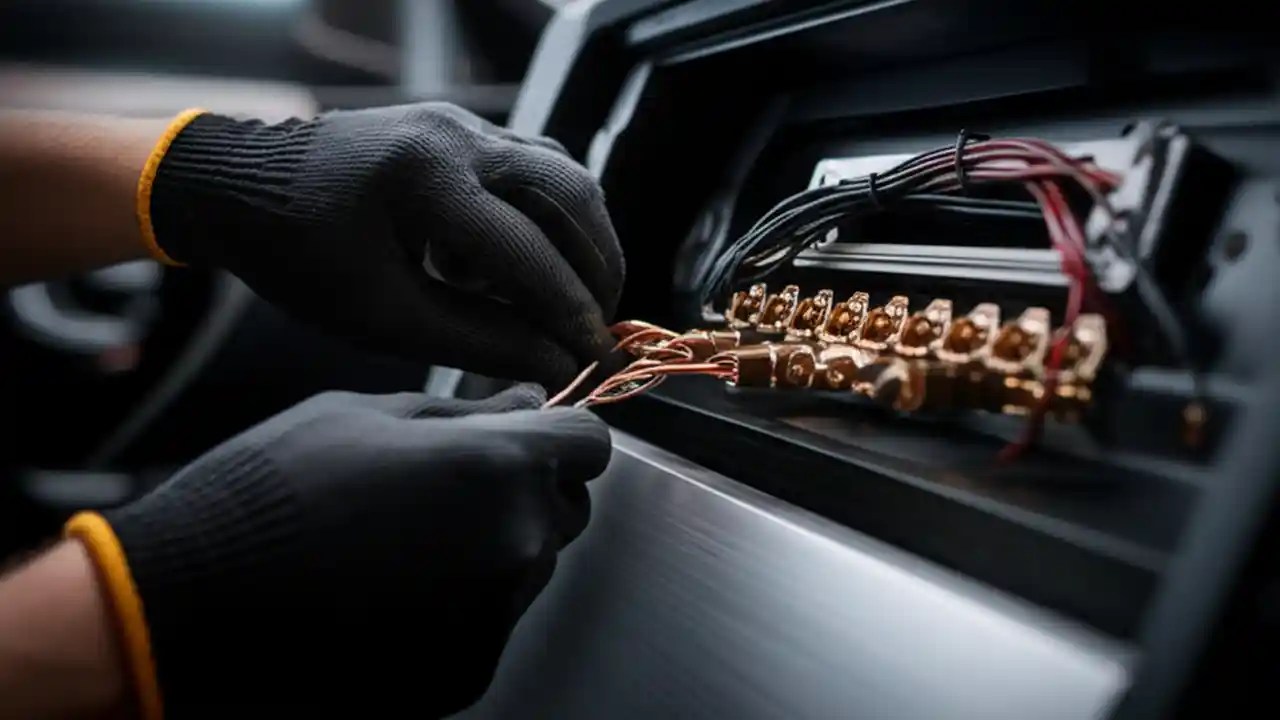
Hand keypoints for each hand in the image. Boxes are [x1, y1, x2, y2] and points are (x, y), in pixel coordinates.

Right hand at [67, 385, 611, 716]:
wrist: (194, 597)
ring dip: (493, 546)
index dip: (560, 431)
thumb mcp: (367, 415)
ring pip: (529, 565)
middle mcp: (513, 545)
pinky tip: (394, 588)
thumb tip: (523, 405)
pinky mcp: (465, 670)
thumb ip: (465, 412)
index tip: (530, 433)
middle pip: (565, 506)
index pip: (589, 443)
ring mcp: (493, 616)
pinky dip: (461, 602)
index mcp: (498, 468)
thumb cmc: (273, 489)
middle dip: (527, 487)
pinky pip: (491, 620)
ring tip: (408, 538)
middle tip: (451, 483)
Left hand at [146, 104, 624, 387]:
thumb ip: (477, 342)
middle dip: (597, 270)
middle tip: (594, 330)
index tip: (597, 362)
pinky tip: (519, 265)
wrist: (240, 185)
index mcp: (425, 179)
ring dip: (580, 242)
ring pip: (564, 176)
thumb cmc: (296, 256)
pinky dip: (548, 220)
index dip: (572, 315)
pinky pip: (536, 168)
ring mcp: (464, 123)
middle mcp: (457, 135)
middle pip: (572, 195)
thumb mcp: (381, 316)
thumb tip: (556, 366)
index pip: (529, 253)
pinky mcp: (463, 129)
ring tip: (565, 302)